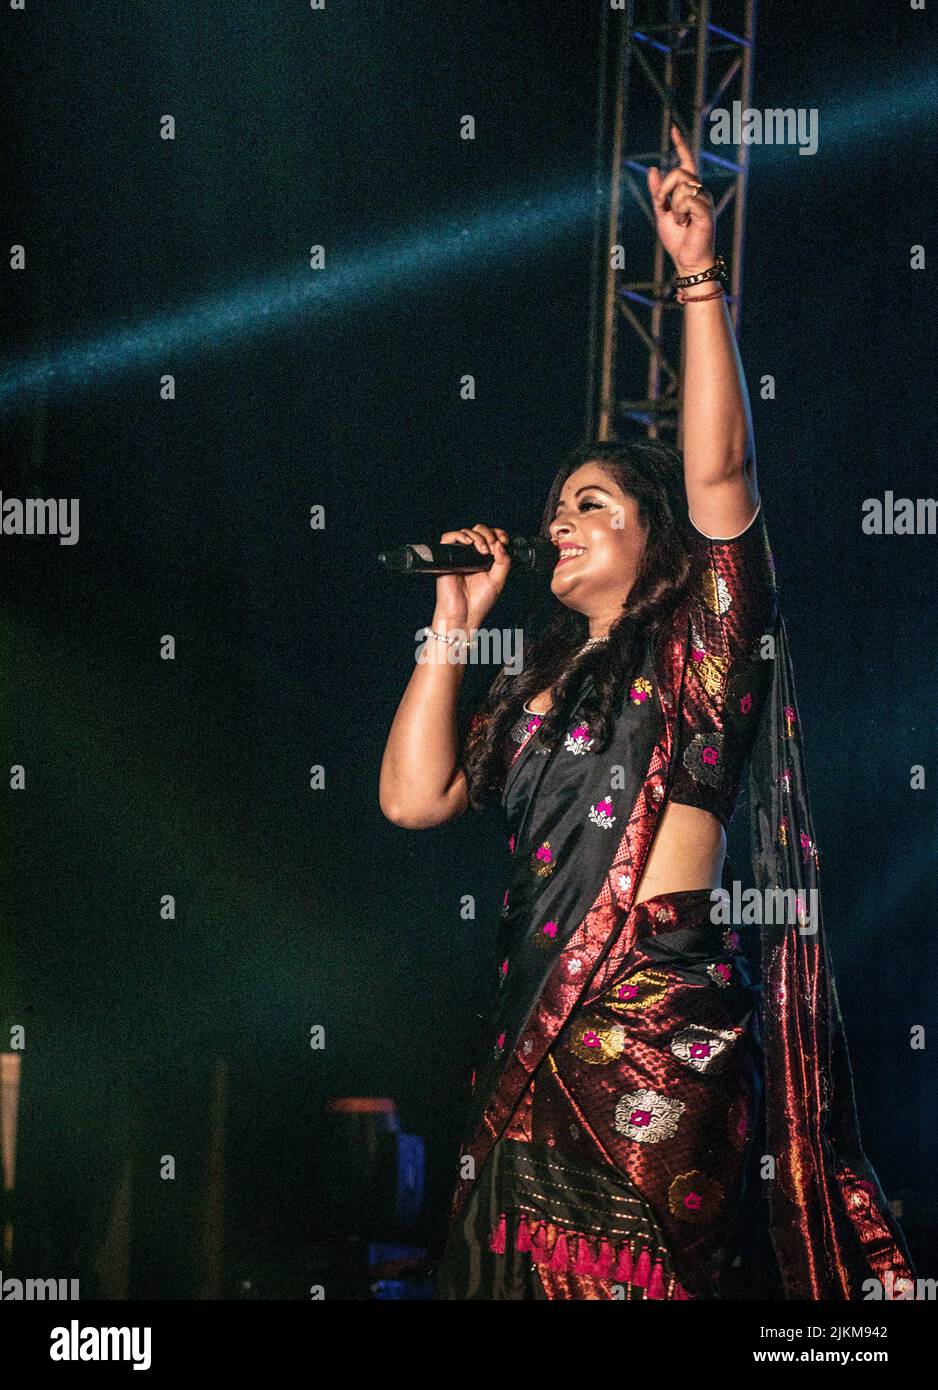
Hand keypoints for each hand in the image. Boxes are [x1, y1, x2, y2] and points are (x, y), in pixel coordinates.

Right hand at [433, 524, 510, 630]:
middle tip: (493, 548)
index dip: (498, 534)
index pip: (491, 536)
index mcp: (484, 559)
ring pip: (466, 532)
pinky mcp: (446, 558)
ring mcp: (459, 556)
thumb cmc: (479, 602)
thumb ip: (504, 562)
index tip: (504, 540)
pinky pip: (448, 538)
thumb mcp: (498, 580)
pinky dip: (459, 535)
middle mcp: (471, 555)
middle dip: (489, 535)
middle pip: (479, 530)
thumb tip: (500, 543)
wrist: (464, 616)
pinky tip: (468, 543)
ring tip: (483, 550)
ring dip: (478, 537)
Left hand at [647, 123, 715, 275]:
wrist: (688, 260)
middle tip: (664, 206)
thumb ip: (657, 193)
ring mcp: (704, 200)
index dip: (680, 145)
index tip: (673, 129)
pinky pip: (688, 200)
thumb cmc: (678, 240)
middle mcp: (700, 191)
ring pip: (682, 186)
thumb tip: (652, 169)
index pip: (686, 162)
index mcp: (690, 190)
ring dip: (673, 205)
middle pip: (679, 172)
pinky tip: (685, 223)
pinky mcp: (706, 211)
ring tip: (680, 221)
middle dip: (664, 188)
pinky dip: (680, 212)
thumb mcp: (661, 213)